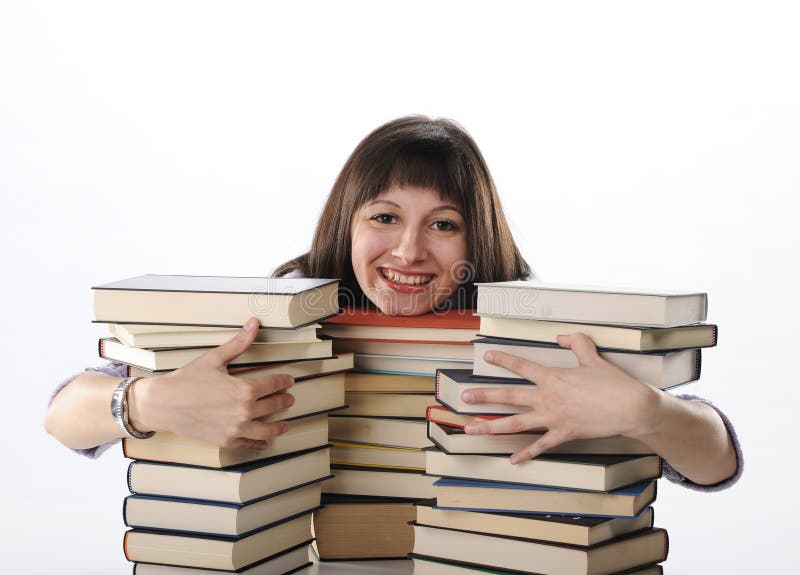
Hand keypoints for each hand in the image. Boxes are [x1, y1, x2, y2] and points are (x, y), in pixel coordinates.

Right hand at [128, 317, 294, 449]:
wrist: (163, 404)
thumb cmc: (187, 380)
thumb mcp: (215, 358)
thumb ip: (239, 343)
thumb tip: (254, 323)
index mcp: (244, 390)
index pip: (273, 384)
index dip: (284, 381)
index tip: (289, 380)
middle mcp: (243, 412)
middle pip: (273, 406)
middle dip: (284, 400)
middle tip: (289, 398)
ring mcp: (235, 429)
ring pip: (266, 430)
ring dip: (279, 426)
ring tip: (286, 424)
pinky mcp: (225, 441)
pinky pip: (248, 444)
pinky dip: (259, 444)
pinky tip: (264, 442)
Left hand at [461, 333, 660, 463]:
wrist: (630, 408)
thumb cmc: (613, 382)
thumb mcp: (593, 356)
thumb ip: (576, 343)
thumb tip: (562, 336)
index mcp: (553, 378)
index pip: (522, 366)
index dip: (504, 359)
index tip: (487, 355)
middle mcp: (547, 398)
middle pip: (509, 396)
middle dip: (484, 397)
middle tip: (465, 398)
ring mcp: (553, 419)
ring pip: (515, 424)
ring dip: (491, 427)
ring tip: (471, 429)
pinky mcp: (563, 435)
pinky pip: (540, 446)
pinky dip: (526, 454)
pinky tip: (512, 460)